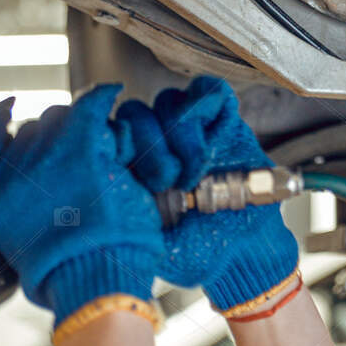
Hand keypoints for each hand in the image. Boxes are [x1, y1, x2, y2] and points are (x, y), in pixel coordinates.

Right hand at [0, 83, 164, 324]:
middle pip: (33, 128)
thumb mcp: (20, 249)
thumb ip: (18, 213)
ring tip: (102, 159)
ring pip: (63, 118)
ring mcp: (45, 153)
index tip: (8, 108)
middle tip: (80, 165)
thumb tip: (31, 194)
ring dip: (83, 131)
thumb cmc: (64, 277)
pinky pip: (92, 103)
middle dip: (55, 139)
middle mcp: (12, 169)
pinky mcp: (81, 145)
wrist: (90, 284)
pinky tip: (111, 94)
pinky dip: (103, 97)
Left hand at [113, 76, 298, 310]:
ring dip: (179, 132)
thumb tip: (101, 189)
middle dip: (149, 145)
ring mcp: (190, 133)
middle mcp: (158, 148)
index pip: (110, 135)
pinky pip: (209, 91)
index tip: (128, 169)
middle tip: (166, 179)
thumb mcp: (150, 242)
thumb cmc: (197, 253)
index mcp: (133, 174)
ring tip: (194, 171)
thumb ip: (126, 215)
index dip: (116, 143)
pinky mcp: (223, 122)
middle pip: (136, 114)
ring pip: (169, 102)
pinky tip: (210, 143)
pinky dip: (206, 105)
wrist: (243, 253)